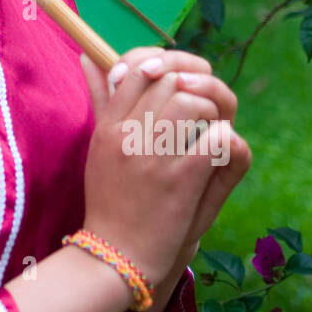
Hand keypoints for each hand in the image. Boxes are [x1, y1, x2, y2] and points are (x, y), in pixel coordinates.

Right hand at [108, 46, 251, 250]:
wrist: (116, 254)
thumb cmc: (109, 200)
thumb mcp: (98, 147)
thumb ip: (98, 101)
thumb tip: (88, 56)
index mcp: (107, 127)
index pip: (136, 73)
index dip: (161, 72)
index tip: (173, 88)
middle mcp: (127, 136)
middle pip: (168, 82)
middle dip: (190, 90)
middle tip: (198, 111)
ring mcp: (154, 157)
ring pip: (192, 103)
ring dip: (209, 112)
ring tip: (208, 129)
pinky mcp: (181, 180)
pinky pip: (215, 139)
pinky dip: (223, 139)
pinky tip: (217, 150)